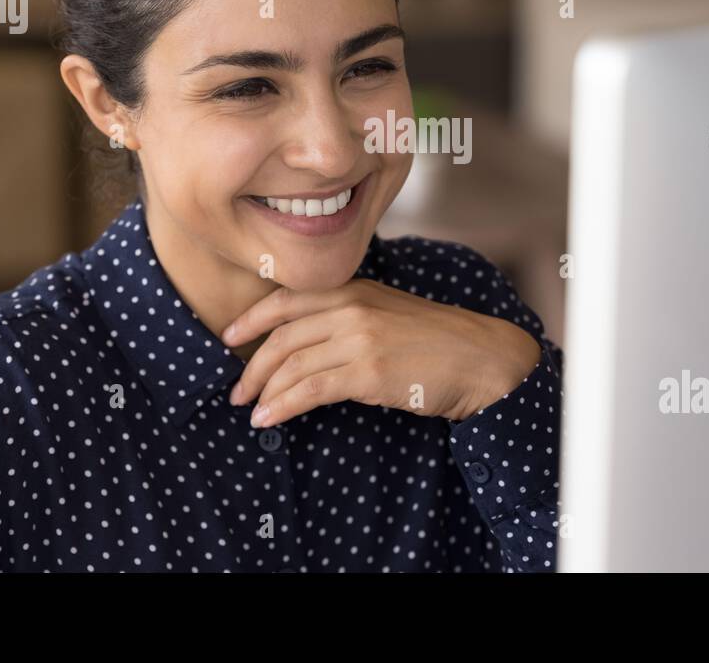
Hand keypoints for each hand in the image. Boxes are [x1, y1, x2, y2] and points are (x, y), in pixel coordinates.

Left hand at [221, 279, 542, 427]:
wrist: (479, 358)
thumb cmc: (436, 341)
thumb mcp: (387, 312)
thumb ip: (347, 317)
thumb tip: (304, 345)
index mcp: (353, 289)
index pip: (285, 299)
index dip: (250, 319)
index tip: (229, 338)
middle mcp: (351, 308)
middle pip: (281, 336)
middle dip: (251, 366)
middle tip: (237, 391)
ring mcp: (359, 338)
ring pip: (290, 365)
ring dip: (264, 392)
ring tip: (252, 412)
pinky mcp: (368, 371)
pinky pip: (310, 390)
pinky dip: (282, 406)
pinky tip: (270, 420)